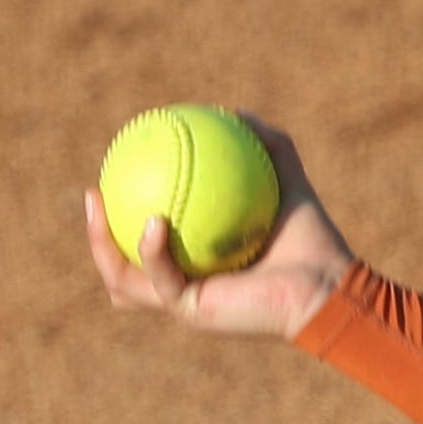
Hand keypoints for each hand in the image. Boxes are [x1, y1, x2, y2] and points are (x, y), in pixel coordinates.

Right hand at [86, 118, 356, 339]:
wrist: (330, 286)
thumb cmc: (313, 241)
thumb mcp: (288, 183)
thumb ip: (269, 148)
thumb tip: (236, 111)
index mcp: (196, 263)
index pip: (146, 241)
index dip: (120, 215)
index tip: (111, 175)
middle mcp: (185, 286)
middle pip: (120, 267)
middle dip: (97, 235)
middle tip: (92, 194)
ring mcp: (185, 304)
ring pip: (123, 281)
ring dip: (103, 247)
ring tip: (99, 206)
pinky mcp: (193, 313)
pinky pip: (160, 280)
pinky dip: (151, 252)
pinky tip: (153, 222)